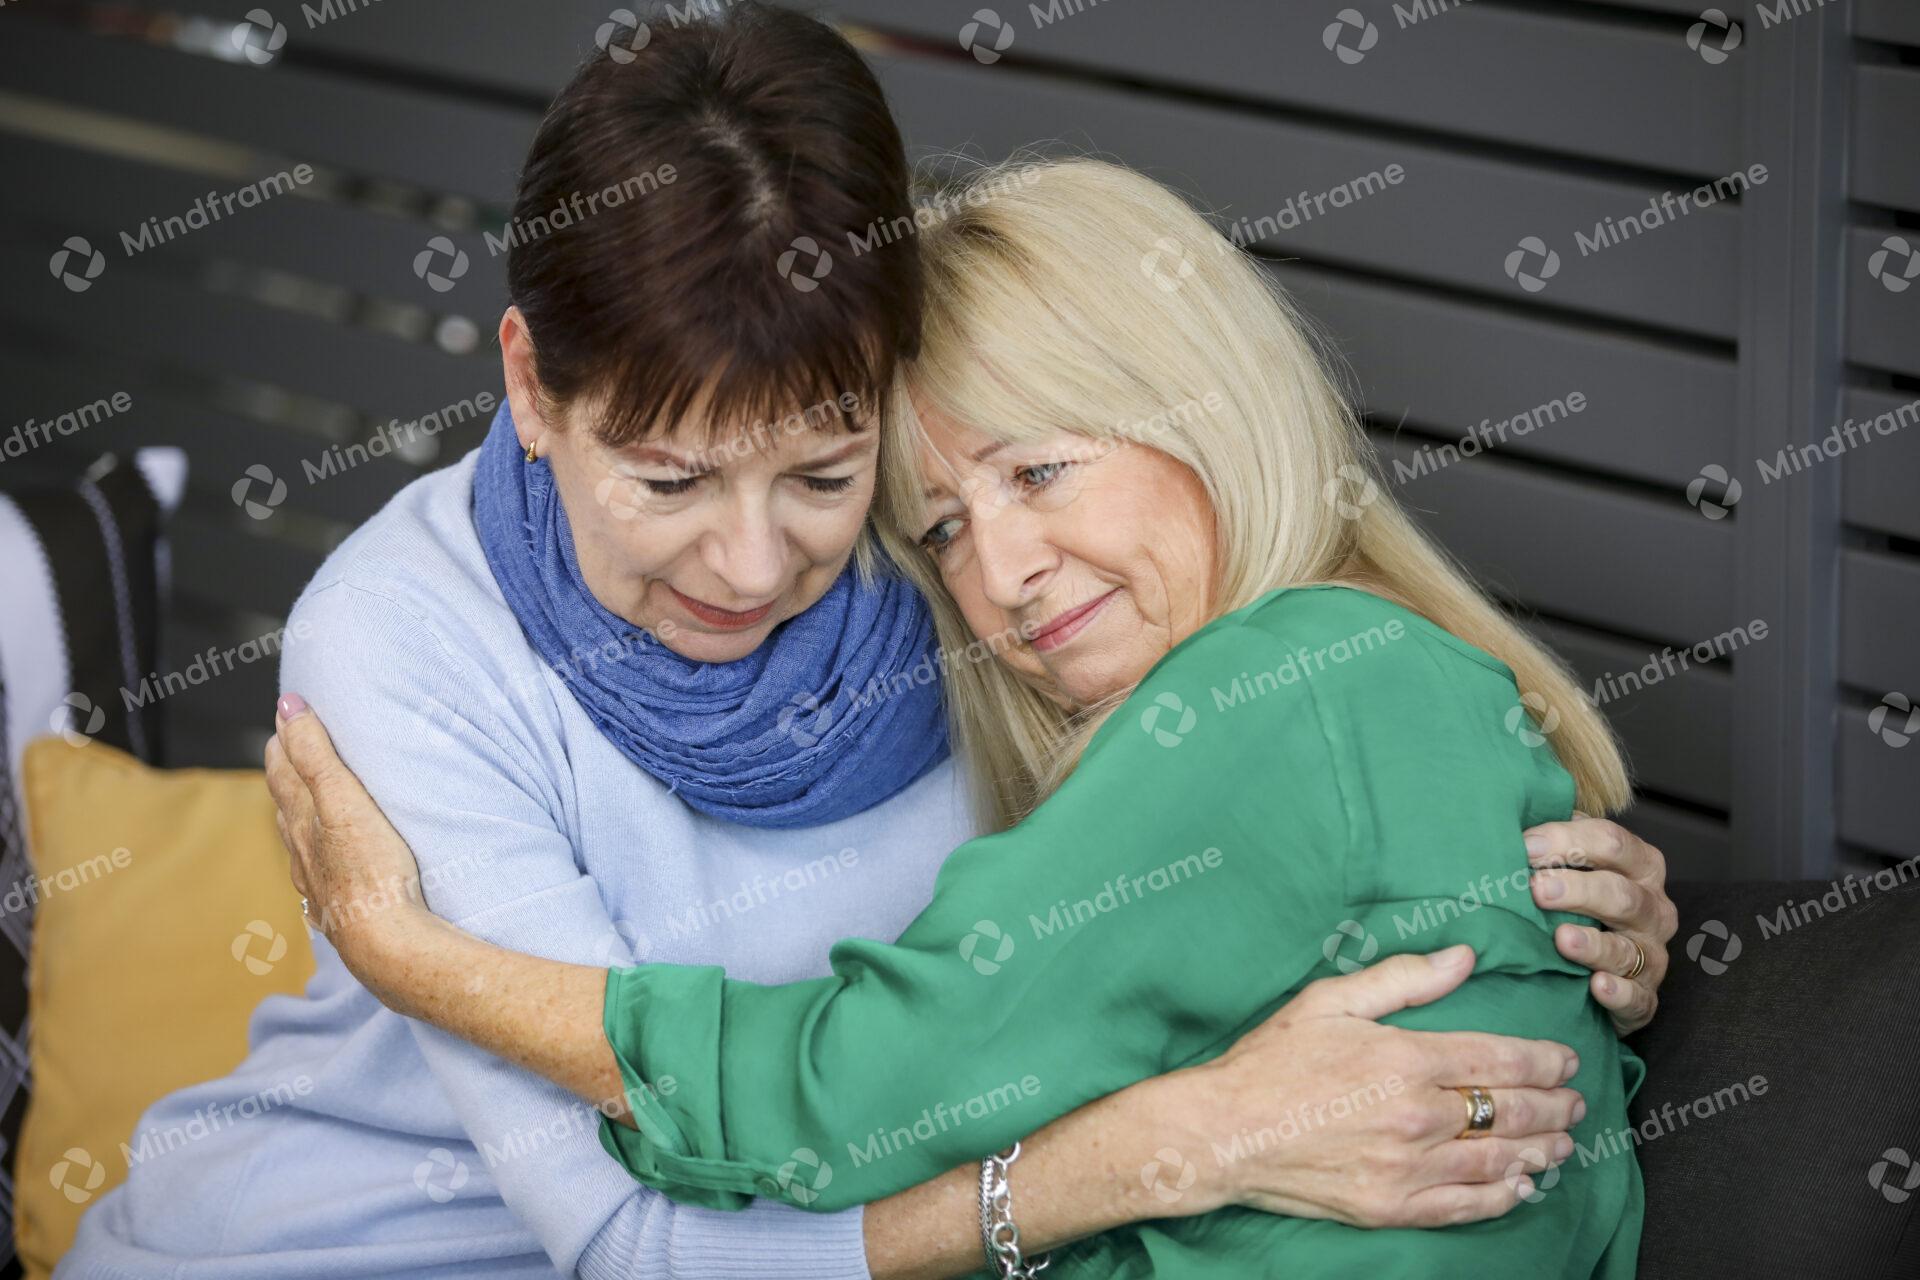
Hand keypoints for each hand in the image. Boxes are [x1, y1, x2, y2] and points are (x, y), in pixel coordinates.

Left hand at [265, 693, 431, 980]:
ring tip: (304, 807)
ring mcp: (321, 887)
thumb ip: (315, 753)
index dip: (283, 742)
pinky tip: (329, 873)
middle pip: (286, 808)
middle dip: (286, 776)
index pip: (284, 773)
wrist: (387, 945)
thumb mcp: (341, 800)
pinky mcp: (343, 913)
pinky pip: (323, 881)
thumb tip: (287, 705)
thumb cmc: (369, 871)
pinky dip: (320, 863)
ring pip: (300, 847)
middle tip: (288, 750)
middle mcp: (303, 855)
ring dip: (299, 821)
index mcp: (302, 823)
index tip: (286, 715)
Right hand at [1152, 946, 1580, 1227]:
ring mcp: (1406, 1168)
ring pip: (1497, 1161)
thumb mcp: (1329, 1000)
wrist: (1224, 1133)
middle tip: (1576, 1102)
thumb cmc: (1271, 1061)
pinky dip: (1501, 1197)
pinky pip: (1464, 1206)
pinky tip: (1520, 1187)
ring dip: (1539, 1151)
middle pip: (1509, 1112)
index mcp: (1405, 1059)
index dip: (1544, 1061)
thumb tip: (1464, 957)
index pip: (1500, 1061)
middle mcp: (1416, 1117)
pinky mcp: (1391, 1208)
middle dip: (1554, 1106)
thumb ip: (1403, 978)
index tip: (1566, 1060)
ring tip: (1561, 1143)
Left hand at [1525, 815, 1677, 1034]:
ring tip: (1560, 939)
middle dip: (1579, 890)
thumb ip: (1552, 842)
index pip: (1612, 842)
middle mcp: (1652, 909)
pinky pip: (1637, 998)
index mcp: (1639, 866)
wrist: (1599, 967)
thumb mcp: (1572, 864)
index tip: (1523, 845)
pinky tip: (1596, 986)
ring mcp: (1652, 955)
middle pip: (1620, 894)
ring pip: (1626, 948)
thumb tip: (1504, 817)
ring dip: (1593, 944)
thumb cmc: (1579, 903)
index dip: (1567, 840)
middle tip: (1537, 889)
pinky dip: (1618, 993)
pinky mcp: (1645, 998)